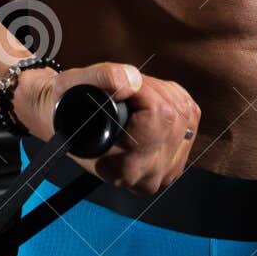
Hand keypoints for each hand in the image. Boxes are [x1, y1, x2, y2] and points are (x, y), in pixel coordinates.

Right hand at [14, 61, 200, 195]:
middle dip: (151, 90)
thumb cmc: (66, 108)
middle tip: (124, 90)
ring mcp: (167, 169)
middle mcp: (150, 176)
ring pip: (186, 112)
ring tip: (132, 96)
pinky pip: (191, 114)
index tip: (121, 88)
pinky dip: (172, 98)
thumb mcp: (73, 86)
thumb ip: (101, 79)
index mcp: (125, 169)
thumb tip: (133, 80)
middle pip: (175, 114)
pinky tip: (148, 102)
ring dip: (162, 92)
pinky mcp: (178, 157)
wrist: (65, 124)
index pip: (159, 116)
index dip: (143, 91)